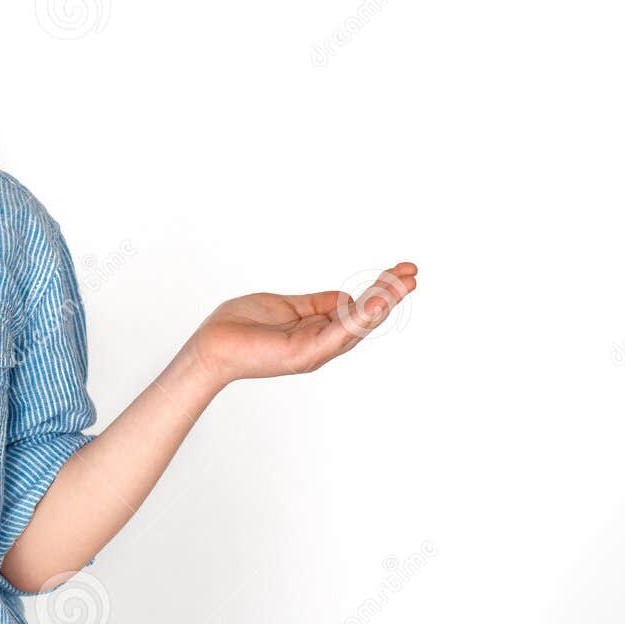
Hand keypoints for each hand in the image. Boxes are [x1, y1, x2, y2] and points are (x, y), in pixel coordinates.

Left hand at [176, 261, 417, 386]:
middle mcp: (322, 343)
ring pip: (358, 324)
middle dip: (390, 294)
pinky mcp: (305, 353)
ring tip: (405, 282)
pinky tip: (378, 302)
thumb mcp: (286, 306)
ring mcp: (316, 350)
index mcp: (319, 330)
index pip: (358, 308)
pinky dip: (360, 318)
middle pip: (366, 317)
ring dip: (383, 302)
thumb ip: (316, 303)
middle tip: (413, 273)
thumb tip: (346, 297)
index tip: (403, 269)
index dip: (381, 290)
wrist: (211, 345)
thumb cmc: (241, 326)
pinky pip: (338, 333)